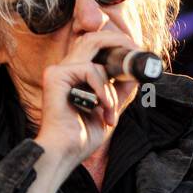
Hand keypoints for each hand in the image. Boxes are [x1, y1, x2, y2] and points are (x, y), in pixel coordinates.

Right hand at [35, 29, 141, 168]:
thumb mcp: (108, 109)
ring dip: (111, 85)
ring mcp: (58, 71)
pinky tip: (103, 107)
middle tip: (136, 51)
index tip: (135, 53)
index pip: (94, 47)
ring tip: (110, 109)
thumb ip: (118, 90)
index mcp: (74, 76)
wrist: (65, 153)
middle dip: (118, 41)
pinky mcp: (56, 76)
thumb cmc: (81, 137)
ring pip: (95, 56)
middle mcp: (65, 69)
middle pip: (92, 38)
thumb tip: (133, 72)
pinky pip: (91, 70)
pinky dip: (103, 89)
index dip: (115, 44)